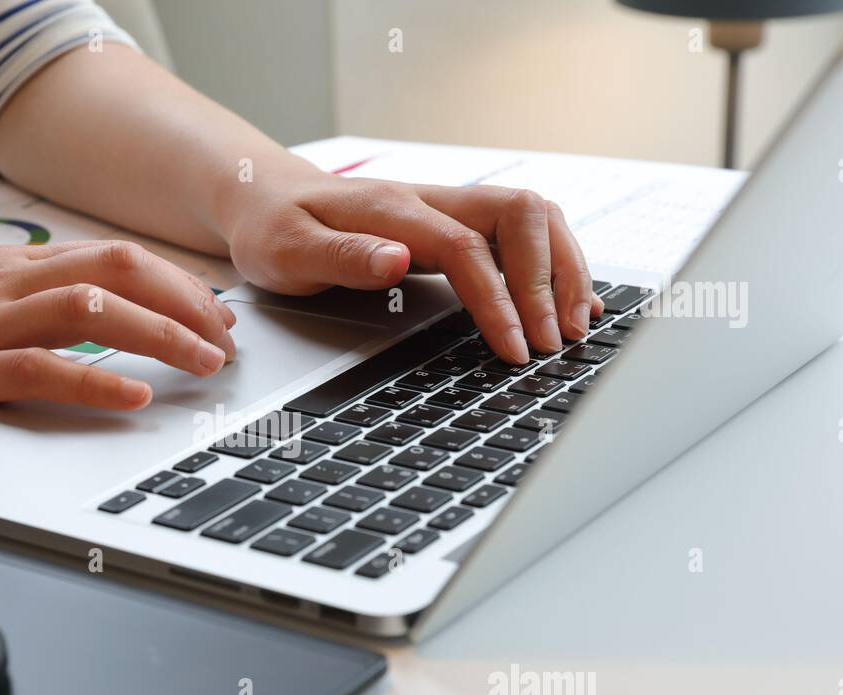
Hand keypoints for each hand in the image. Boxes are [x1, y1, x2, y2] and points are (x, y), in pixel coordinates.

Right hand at [0, 241, 236, 421]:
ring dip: (160, 335)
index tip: (214, 311)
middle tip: (226, 339)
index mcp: (14, 268)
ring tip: (204, 364)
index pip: (113, 259)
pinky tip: (134, 396)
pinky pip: (41, 370)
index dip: (174, 282)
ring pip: (91, 312)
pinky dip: (95, 382)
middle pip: (117, 272)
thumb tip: (90, 313)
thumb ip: (25, 299)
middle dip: (184, 303)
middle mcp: (8, 286)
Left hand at [218, 167, 601, 363]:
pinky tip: (569, 300)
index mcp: (394, 209)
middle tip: (555, 344)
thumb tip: (398, 260)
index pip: (467, 248)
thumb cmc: (274, 228)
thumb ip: (343, 256)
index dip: (499, 300)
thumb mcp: (290, 250)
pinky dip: (553, 264)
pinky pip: (522, 233)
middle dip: (548, 281)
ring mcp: (448, 208)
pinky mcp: (456, 224)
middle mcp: (432, 200)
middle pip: (521, 217)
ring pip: (533, 218)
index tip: (516, 349)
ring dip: (562, 268)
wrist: (267, 198)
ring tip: (576, 326)